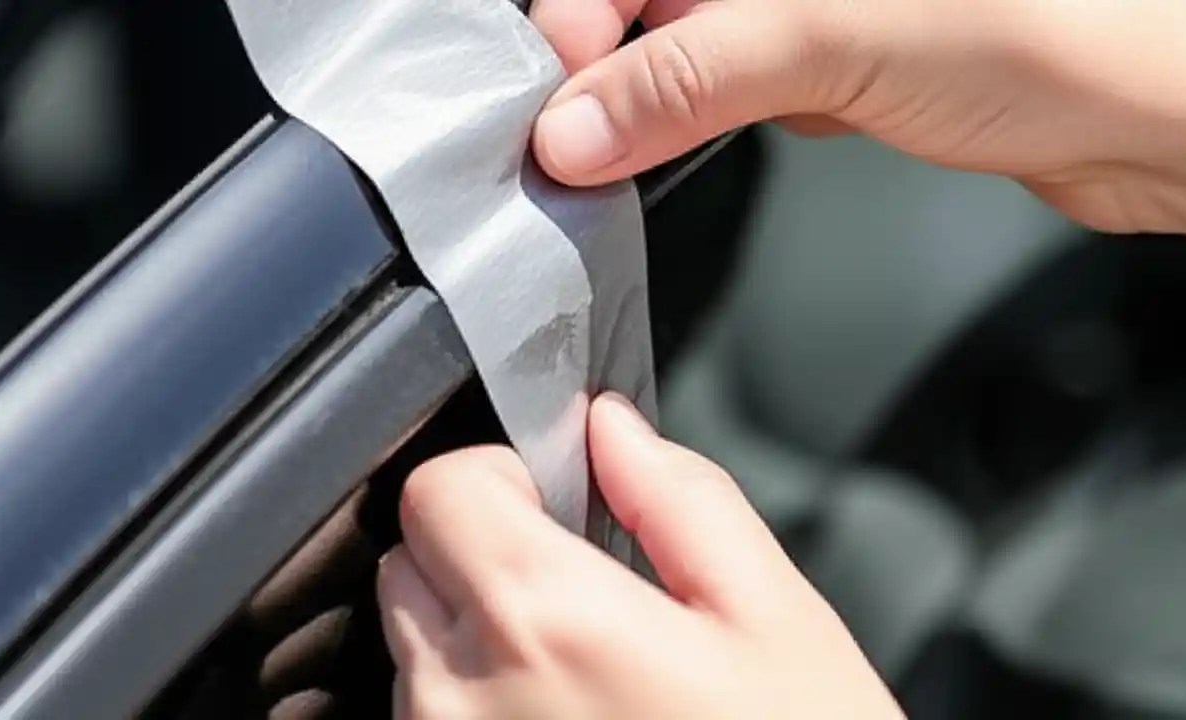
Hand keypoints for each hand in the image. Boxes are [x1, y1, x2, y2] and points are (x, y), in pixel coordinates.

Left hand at [377, 394, 902, 718]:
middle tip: (582, 589)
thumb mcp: (772, 618)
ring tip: (588, 680)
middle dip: (482, 551)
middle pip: (413, 563)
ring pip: (412, 649)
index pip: (440, 488)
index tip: (554, 500)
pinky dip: (475, 706)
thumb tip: (612, 428)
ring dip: (477, 636)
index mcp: (545, 618)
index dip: (500, 474)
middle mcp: (461, 697)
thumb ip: (681, 499)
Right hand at [530, 0, 1185, 242]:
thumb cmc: (1054, 31)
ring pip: (702, 46)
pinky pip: (752, 84)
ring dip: (664, 98)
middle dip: (617, 61)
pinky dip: (726, 118)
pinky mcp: (851, 63)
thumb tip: (577, 122)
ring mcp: (826, 7)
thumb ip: (687, 77)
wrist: (1153, 116)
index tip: (561, 81)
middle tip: (582, 129)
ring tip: (635, 141)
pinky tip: (739, 130)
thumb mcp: (828, 38)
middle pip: (663, 0)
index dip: (588, 9)